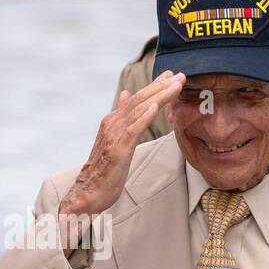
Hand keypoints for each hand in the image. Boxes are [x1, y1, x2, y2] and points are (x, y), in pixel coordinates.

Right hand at [59, 70, 185, 226]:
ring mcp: (114, 135)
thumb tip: (126, 95)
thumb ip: (121, 118)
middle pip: (139, 100)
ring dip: (159, 96)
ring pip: (139, 110)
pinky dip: (144, 117)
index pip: (136, 99)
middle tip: (180, 76)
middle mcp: (111, 124)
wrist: (88, 193)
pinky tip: (156, 107)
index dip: (154, 86)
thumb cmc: (104, 170)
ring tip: (176, 86)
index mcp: (112, 121)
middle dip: (161, 87)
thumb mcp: (115, 140)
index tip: (171, 76)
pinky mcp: (117, 149)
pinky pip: (133, 129)